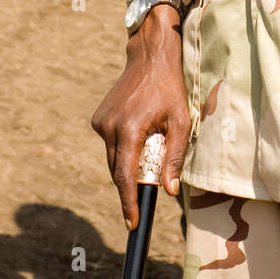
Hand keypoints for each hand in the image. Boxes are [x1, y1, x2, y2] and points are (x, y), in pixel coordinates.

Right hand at [91, 5, 189, 229]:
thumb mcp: (181, 122)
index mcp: (129, 131)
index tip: (132, 223)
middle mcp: (109, 128)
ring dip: (128, 165)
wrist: (150, 55)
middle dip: (130, 187)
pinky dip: (123, 149)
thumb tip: (169, 189)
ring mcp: (100, 122)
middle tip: (145, 198)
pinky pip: (111, 144)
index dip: (129, 203)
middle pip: (117, 171)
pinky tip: (139, 135)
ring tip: (148, 155)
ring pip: (113, 158)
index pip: (125, 177)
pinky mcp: (99, 118)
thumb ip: (174, 157)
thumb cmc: (169, 87)